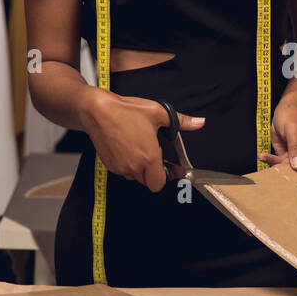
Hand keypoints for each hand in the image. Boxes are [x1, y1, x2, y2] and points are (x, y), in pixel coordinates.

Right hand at [83, 89, 205, 191]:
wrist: (97, 111)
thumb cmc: (125, 111)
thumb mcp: (158, 112)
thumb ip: (182, 121)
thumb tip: (199, 122)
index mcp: (149, 157)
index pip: (159, 184)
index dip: (163, 176)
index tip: (162, 164)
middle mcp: (134, 166)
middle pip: (147, 181)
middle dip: (151, 171)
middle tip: (149, 151)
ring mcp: (120, 167)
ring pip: (134, 176)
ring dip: (138, 167)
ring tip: (136, 146)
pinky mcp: (109, 165)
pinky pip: (122, 171)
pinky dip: (125, 163)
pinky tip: (125, 146)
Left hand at [259, 97, 296, 170]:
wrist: (283, 111)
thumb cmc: (293, 115)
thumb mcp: (294, 129)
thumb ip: (296, 147)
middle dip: (291, 171)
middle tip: (279, 169)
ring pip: (289, 167)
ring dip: (277, 165)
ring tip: (267, 160)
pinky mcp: (287, 157)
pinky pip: (279, 162)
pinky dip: (270, 160)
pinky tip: (263, 157)